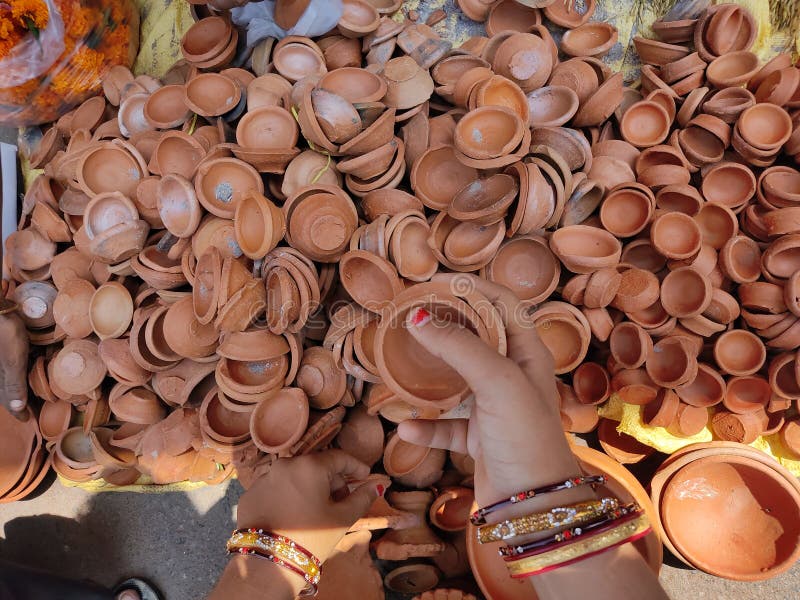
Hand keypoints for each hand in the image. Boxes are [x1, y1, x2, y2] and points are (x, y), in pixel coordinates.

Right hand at [0, 302, 28, 419]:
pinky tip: (31, 369)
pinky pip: (13, 366)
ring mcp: (2, 361)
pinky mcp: (5, 349)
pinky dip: (20, 372)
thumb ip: (13, 385)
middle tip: (34, 408)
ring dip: (21, 387)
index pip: (7, 401)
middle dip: (20, 401)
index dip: (18, 412)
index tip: (28, 420)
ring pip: (10, 379)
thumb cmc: (4, 334)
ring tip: (35, 393)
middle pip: (8, 391)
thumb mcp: (12, 362)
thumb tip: (17, 408)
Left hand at [236, 450, 380, 562]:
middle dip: (332, 480)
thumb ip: (362, 497)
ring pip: (295, 476)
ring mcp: (264, 478)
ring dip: (309, 487)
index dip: (355, 466)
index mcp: (310, 466)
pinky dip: (288, 496)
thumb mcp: (342, 518)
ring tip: (317, 510)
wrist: (268, 565)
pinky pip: (276, 488)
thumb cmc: (312, 538)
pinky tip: (294, 516)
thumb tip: (377, 485)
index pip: (339, 457)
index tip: (364, 476)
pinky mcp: (250, 494)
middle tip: (341, 501)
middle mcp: (285, 465)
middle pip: (317, 466)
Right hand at [397, 275, 582, 508]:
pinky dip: (426, 425)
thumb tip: (419, 317)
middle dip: (444, 326)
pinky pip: (446, 426)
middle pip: (475, 338)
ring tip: (399, 364)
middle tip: (409, 315)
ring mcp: (495, 408)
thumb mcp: (497, 381)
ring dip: (428, 376)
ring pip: (455, 381)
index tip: (436, 282)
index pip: (502, 305)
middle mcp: (512, 376)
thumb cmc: (526, 436)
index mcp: (528, 353)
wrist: (535, 504)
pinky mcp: (479, 439)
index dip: (473, 288)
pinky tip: (405, 425)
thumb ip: (459, 346)